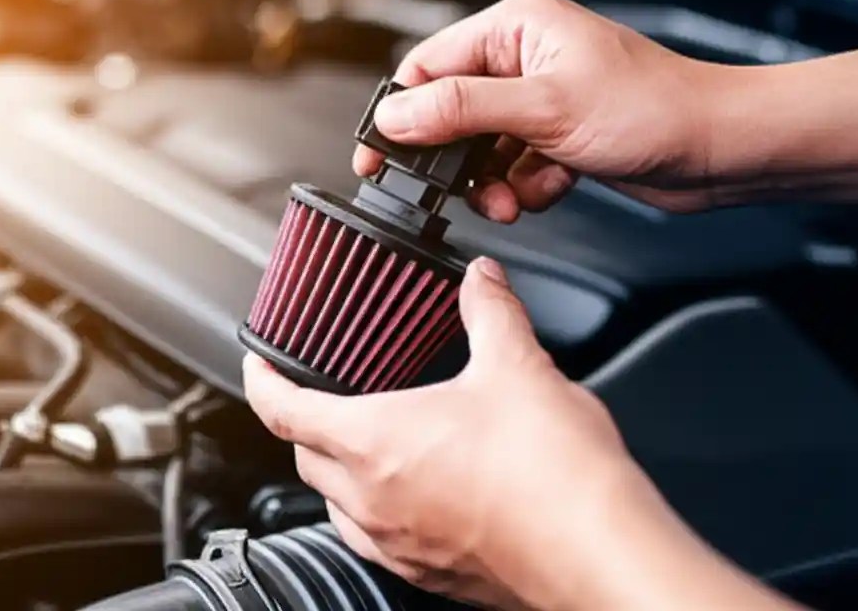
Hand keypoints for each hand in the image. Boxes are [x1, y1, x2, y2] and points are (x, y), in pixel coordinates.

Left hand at [243, 258, 663, 608]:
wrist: (598, 553)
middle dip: (303, 424)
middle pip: (304, 458)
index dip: (261, 381)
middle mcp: (373, 501)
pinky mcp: (431, 575)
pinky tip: (420, 495)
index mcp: (374, 442)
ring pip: (337, 507)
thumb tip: (482, 282)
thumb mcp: (518, 368)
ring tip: (371, 444)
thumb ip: (491, 314)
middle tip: (322, 395)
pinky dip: (378, 513)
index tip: (259, 364)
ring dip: (338, 472)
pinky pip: (378, 543)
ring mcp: (399, 546)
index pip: (283, 411)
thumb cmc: (553, 475)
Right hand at [355, 0, 719, 220]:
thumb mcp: (543, 108)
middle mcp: (525, 58)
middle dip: (457, 161)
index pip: (430, 65)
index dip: (402, 113)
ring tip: (514, 198)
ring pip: (481, 149)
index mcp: (516, 27)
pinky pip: (513, 167)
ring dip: (493, 182)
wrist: (717, 150)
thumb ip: (462, 110)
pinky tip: (551, 187)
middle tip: (456, 190)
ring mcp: (542, 99)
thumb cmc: (654, 109)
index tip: (380, 155)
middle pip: (452, 112)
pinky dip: (525, 187)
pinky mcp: (557, 135)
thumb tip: (398, 115)